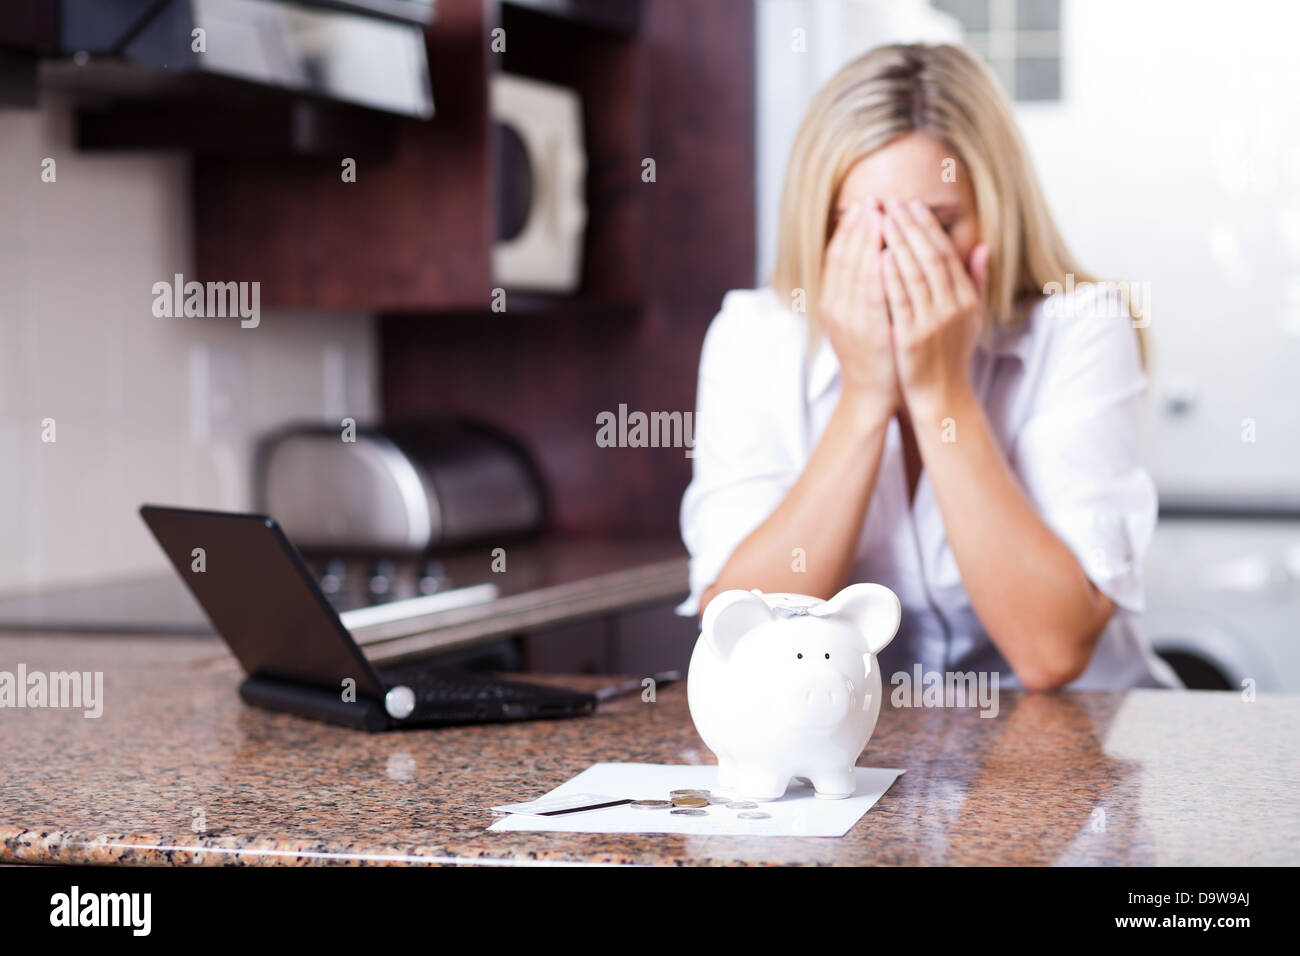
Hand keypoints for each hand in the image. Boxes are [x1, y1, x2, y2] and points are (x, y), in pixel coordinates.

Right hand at [818, 198, 898, 427]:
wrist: (872, 393)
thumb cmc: (875, 352)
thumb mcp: (864, 316)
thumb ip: (866, 286)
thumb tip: (876, 252)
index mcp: (832, 301)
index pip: (837, 256)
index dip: (848, 230)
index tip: (863, 206)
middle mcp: (835, 307)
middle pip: (843, 258)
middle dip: (858, 227)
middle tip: (871, 200)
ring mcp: (848, 320)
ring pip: (854, 272)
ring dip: (865, 241)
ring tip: (878, 215)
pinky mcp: (866, 332)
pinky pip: (869, 297)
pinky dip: (874, 273)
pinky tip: (883, 251)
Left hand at [878, 199, 989, 416]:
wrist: (943, 396)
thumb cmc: (952, 355)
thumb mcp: (972, 318)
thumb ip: (977, 281)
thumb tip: (984, 247)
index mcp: (965, 299)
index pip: (947, 254)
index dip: (929, 228)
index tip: (913, 206)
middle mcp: (953, 307)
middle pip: (931, 258)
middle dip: (911, 228)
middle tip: (893, 204)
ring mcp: (933, 323)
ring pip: (915, 274)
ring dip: (898, 244)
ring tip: (882, 221)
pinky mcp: (911, 338)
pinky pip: (899, 302)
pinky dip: (890, 277)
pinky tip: (879, 256)